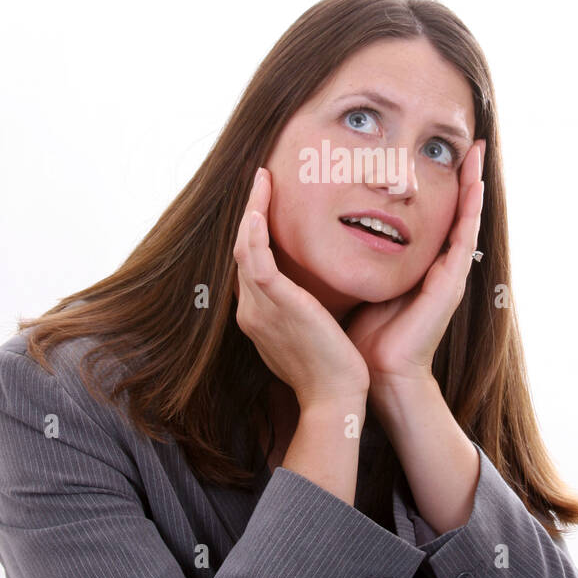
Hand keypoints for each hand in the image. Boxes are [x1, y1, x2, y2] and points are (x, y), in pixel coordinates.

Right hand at [233, 168, 369, 408]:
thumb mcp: (311, 331)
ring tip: (262, 179)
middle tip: (262, 179)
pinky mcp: (276, 305)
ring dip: (252, 210)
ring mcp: (259, 308)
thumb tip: (314, 288)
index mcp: (259, 315)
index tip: (267, 202)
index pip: (251, 263)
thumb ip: (304, 307)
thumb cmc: (331, 368)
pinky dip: (255, 233)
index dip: (254, 229)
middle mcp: (251, 309)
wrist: (335, 398)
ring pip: (245, 247)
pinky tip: (260, 210)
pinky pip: (256, 261)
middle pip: (243, 249)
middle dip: (250, 211)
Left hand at [344, 140, 485, 388]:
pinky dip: (471, 210)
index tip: (443, 154)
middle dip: (466, 177)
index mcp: (422, 267)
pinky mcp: (449, 284)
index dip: (441, 186)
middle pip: (458, 212)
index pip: (435, 217)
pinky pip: (464, 239)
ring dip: (474, 184)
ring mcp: (449, 275)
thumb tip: (334, 233)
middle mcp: (441, 267)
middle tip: (472, 144)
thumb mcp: (362, 284)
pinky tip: (474, 185)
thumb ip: (359, 260)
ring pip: (467, 219)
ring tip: (478, 152)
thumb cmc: (366, 336)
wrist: (379, 374)